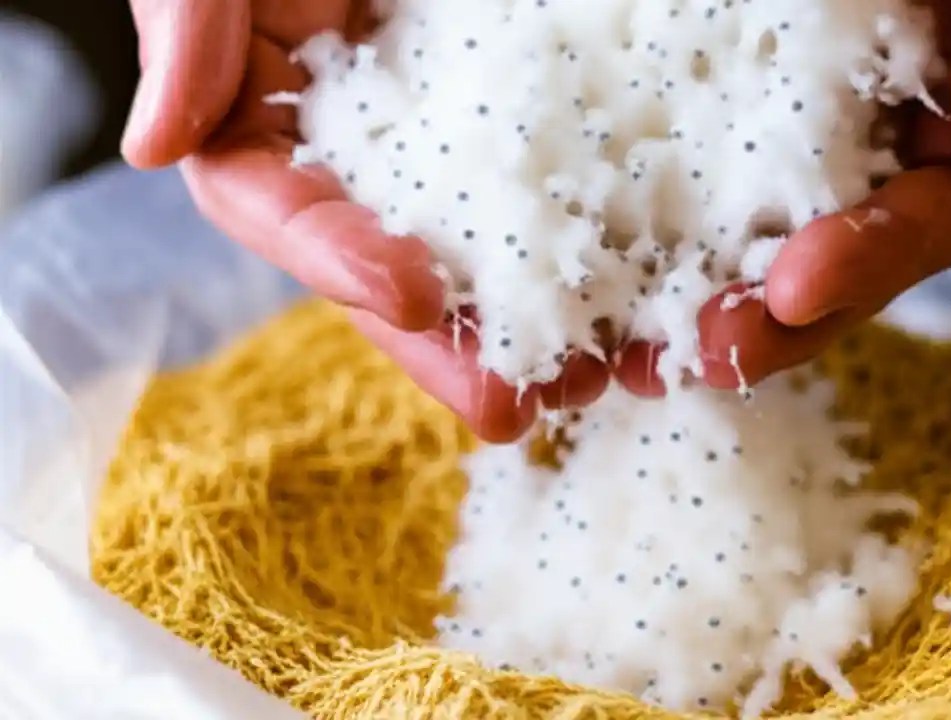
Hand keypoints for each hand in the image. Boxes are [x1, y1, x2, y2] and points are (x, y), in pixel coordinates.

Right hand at [122, 0, 609, 442]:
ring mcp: (441, 149)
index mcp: (266, 128)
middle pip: (393, 270)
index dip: (338, 260)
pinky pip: (556, 191)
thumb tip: (152, 144)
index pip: (284, 212)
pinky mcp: (518, 128)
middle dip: (450, 344)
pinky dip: (595, 246)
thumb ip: (186, 33)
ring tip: (597, 374)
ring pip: (481, 251)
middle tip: (516, 405)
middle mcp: (355, 158)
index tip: (408, 293)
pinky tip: (641, 291)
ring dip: (534, 323)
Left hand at [615, 0, 950, 395]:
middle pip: (844, 266)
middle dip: (776, 322)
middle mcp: (880, 146)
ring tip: (625, 360)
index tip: (797, 283)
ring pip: (757, 255)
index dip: (880, 259)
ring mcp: (793, 147)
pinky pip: (680, 205)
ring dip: (699, 315)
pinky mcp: (709, 132)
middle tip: (701, 351)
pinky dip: (640, 253)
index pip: (947, 213)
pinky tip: (590, 291)